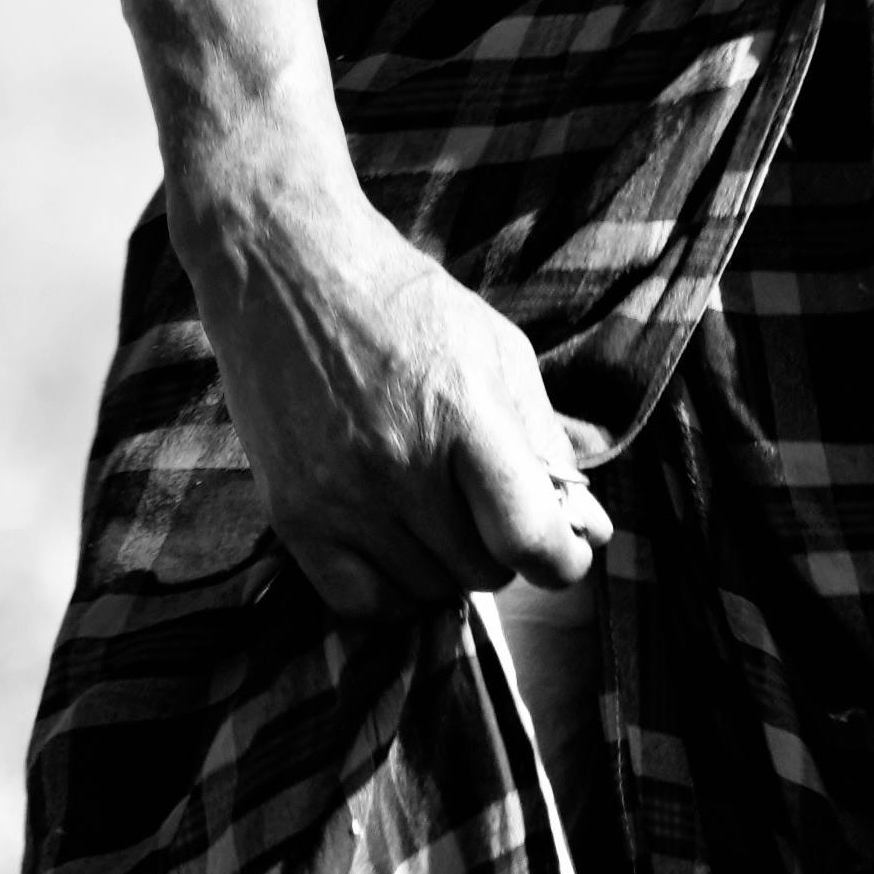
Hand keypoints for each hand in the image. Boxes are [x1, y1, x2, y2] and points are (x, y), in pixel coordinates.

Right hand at [182, 172, 610, 623]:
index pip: (529, 536)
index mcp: (463, 413)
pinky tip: (398, 545)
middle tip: (488, 506)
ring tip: (435, 509)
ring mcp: (340, 497)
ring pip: (429, 591)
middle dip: (503, 548)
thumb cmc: (402, 304)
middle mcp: (399, 464)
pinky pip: (362, 603)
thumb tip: (590, 526)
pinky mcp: (292, 517)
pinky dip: (392, 591)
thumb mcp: (496, 348)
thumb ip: (545, 438)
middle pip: (483, 572)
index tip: (566, 550)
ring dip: (447, 565)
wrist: (283, 270)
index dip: (563, 560)